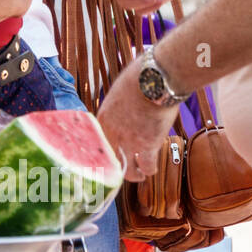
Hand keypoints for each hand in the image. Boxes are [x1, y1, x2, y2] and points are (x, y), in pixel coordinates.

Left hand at [96, 61, 179, 181]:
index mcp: (103, 119)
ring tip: (139, 173)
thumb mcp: (119, 92)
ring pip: (129, 171)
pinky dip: (150, 170)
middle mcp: (112, 134)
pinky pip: (147, 168)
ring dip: (135, 174)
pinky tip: (151, 168)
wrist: (154, 79)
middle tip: (125, 168)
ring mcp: (129, 142)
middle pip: (110, 162)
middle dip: (117, 167)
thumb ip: (118, 106)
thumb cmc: (140, 78)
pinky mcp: (147, 146)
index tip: (111, 156)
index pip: (98, 144)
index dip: (106, 153)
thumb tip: (125, 106)